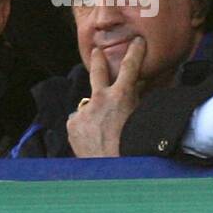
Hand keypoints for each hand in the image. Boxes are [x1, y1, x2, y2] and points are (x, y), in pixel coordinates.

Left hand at [66, 37, 144, 157]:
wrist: (111, 170)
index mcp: (121, 96)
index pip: (130, 67)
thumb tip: (137, 90)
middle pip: (98, 72)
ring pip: (89, 105)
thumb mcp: (140, 119)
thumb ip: (136, 102)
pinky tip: (92, 139)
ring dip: (94, 112)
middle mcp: (99, 99)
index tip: (137, 42)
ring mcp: (83, 111)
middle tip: (97, 51)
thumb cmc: (132, 147)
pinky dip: (85, 126)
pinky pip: (79, 120)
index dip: (135, 52)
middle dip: (99, 60)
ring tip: (102, 131)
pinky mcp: (72, 124)